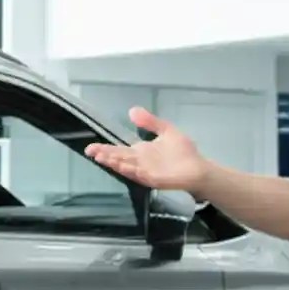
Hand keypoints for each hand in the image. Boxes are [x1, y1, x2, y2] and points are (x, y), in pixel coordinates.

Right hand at [83, 107, 209, 192]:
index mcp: (141, 152)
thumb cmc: (183, 152)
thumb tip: (131, 110)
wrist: (198, 168)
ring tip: (102, 158)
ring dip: (115, 163)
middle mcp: (140, 163)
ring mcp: (146, 172)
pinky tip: (123, 166)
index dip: (105, 149)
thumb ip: (150, 121)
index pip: (119, 150)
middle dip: (105, 155)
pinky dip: (132, 170)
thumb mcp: (165, 130)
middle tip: (90, 151)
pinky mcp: (155, 179)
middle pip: (119, 158)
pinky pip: (141, 175)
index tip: (91, 147)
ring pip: (127, 167)